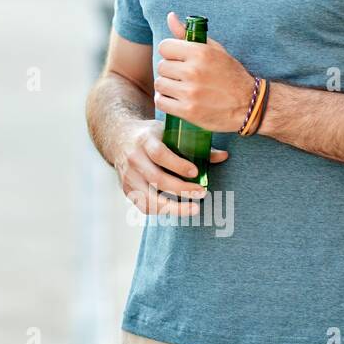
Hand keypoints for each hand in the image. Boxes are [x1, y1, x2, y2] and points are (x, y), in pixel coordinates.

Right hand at [112, 118, 229, 215]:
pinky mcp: (126, 189)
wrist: (119, 138)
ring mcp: (128, 176)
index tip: (196, 172)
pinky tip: (177, 209)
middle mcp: (133, 159)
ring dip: (173, 207)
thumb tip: (224, 156)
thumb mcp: (168, 133)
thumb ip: (194, 145)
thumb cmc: (150, 136)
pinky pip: (144, 206)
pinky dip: (161, 210)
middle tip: (202, 192)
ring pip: (149, 198)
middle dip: (182, 188)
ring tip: (194, 208)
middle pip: (157, 179)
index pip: (159, 154)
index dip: (178, 165)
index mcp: (144, 140)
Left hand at [154, 11, 256, 132]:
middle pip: (161, 66)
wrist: (249, 105)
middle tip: (182, 76)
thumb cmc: (230, 75)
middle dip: (170, 71)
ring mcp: (190, 92)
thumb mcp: (214, 50)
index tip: (178, 60)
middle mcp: (194, 71)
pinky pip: (161, 102)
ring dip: (167, 86)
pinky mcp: (188, 111)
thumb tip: (170, 16)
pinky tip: (175, 99)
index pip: (164, 47)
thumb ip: (188, 33)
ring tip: (179, 88)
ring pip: (160, 84)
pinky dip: (165, 101)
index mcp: (200, 53)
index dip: (170, 53)